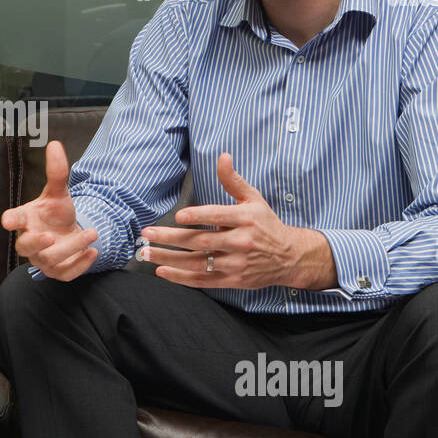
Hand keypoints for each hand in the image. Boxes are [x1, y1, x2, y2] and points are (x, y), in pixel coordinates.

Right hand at [0, 140, 97, 280]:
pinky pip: (65, 274)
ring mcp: (42, 259)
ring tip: (92, 232)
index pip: (14, 220)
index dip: (10, 220)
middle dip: (37, 243)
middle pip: (25, 247)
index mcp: (26, 220)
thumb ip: (56, 172)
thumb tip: (55, 144)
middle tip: (50, 235)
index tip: (7, 221)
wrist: (68, 233)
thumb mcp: (59, 193)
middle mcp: (30, 241)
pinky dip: (80, 264)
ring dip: (72, 247)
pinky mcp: (57, 271)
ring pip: (50, 260)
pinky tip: (93, 251)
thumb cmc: (56, 213)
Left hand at [138, 152, 324, 290]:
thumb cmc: (267, 224)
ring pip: (197, 263)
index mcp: (245, 219)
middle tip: (147, 234)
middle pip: (201, 241)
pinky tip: (163, 271)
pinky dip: (181, 278)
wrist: (290, 258)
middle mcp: (240, 242)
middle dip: (171, 238)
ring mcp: (235, 263)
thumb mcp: (254, 199)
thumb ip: (233, 180)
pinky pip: (202, 280)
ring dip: (169, 259)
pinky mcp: (231, 280)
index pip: (218, 216)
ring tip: (147, 253)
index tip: (179, 216)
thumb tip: (222, 157)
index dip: (198, 216)